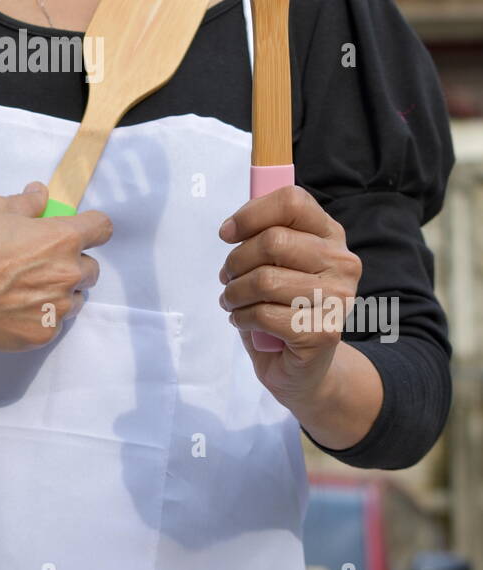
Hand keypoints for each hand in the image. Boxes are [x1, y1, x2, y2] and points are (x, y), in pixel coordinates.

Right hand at [0, 181, 112, 351]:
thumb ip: (26, 203)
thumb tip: (39, 195)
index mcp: (62, 238)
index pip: (102, 229)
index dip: (91, 227)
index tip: (81, 230)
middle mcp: (66, 274)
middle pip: (91, 269)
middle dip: (72, 263)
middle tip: (42, 263)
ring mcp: (55, 308)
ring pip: (75, 299)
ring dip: (60, 292)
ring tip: (26, 289)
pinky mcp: (40, 334)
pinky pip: (53, 324)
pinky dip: (40, 316)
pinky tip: (13, 309)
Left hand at [217, 184, 362, 407]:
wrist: (306, 368)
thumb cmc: (284, 307)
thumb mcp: (276, 263)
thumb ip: (263, 237)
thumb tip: (232, 228)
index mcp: (330, 234)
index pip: (293, 201)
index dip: (252, 213)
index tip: (227, 233)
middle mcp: (342, 262)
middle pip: (273, 241)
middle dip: (236, 261)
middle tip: (227, 277)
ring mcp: (338, 298)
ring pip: (264, 280)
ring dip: (234, 293)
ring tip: (232, 301)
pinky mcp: (323, 332)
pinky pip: (263, 314)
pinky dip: (241, 317)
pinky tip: (243, 320)